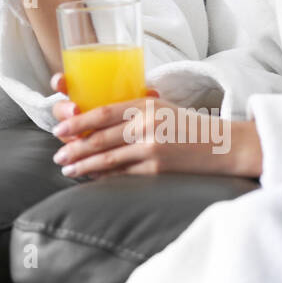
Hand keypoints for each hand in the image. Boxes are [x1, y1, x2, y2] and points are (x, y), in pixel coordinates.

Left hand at [48, 72, 256, 177]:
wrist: (223, 145)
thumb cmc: (187, 125)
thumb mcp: (161, 107)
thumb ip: (133, 109)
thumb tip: (95, 119)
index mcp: (145, 104)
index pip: (102, 112)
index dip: (77, 122)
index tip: (59, 130)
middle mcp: (147, 123)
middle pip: (100, 137)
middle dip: (74, 148)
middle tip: (58, 155)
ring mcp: (152, 147)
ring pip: (107, 158)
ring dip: (83, 165)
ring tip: (67, 169)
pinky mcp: (158, 168)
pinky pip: (123, 174)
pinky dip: (104, 177)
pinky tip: (91, 178)